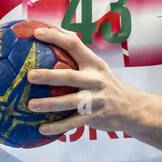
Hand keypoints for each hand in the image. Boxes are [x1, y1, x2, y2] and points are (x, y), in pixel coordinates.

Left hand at [24, 25, 141, 136]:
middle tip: (30, 76)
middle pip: (70, 76)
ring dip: (50, 104)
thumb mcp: (96, 67)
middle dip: (49, 76)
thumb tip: (52, 32)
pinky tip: (42, 129)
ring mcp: (95, 99)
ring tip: (31, 105)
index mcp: (93, 63)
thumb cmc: (105, 84)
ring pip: (70, 102)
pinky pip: (73, 123)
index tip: (37, 33)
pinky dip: (58, 127)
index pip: (74, 44)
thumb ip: (77, 54)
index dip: (56, 37)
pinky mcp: (94, 117)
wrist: (132, 107)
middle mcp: (95, 79)